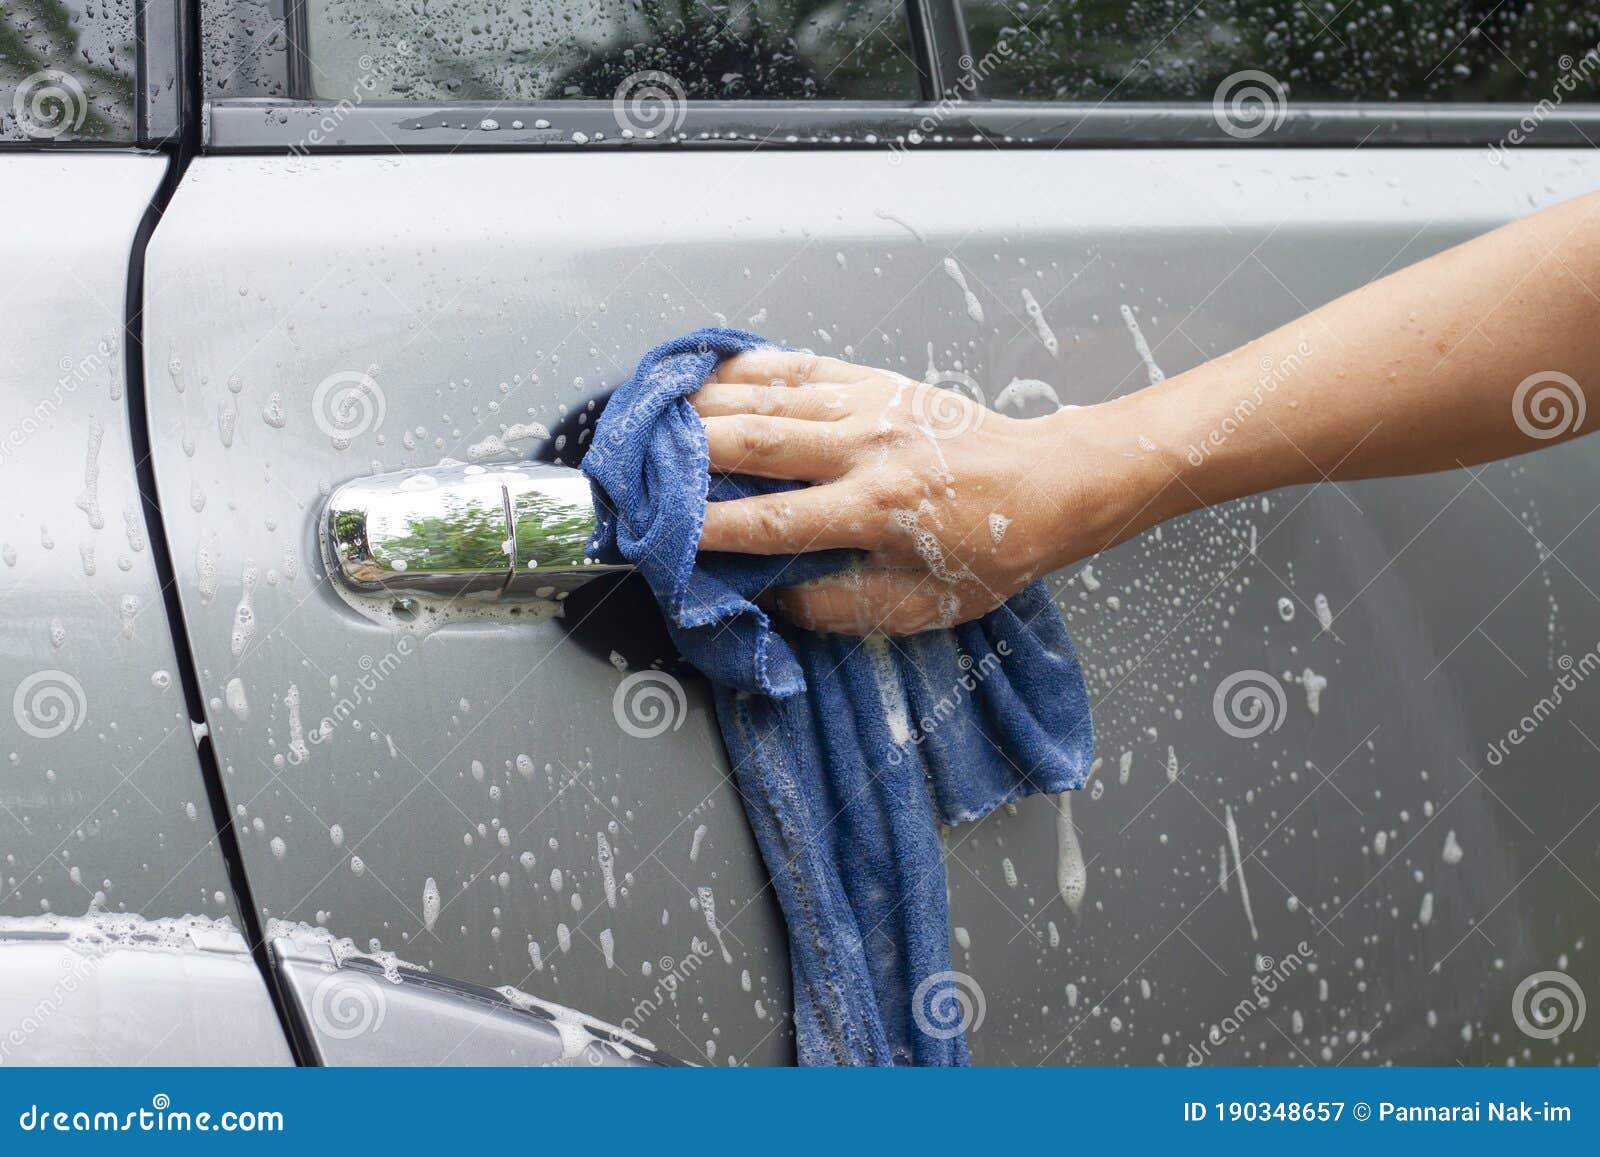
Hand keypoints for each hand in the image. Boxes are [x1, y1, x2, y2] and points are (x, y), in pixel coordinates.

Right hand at [692, 349, 1164, 633]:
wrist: (1044, 484)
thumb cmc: (988, 551)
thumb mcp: (920, 607)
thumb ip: (838, 606)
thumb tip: (768, 600)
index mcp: (877, 511)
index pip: (773, 521)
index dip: (711, 529)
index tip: (666, 536)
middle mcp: (867, 450)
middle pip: (756, 442)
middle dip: (687, 453)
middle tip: (638, 464)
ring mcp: (869, 406)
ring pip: (768, 396)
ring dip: (704, 404)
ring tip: (653, 415)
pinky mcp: (875, 380)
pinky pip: (799, 365)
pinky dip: (748, 368)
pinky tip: (708, 374)